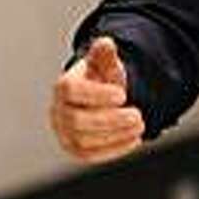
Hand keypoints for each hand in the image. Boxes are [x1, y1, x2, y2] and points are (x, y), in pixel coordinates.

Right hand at [49, 36, 145, 163]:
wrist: (98, 100)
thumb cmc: (101, 81)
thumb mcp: (106, 66)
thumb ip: (105, 56)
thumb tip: (106, 42)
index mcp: (64, 87)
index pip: (70, 91)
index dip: (96, 94)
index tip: (122, 94)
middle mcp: (58, 112)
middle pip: (76, 121)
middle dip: (110, 120)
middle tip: (138, 116)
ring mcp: (64, 133)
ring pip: (83, 141)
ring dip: (116, 135)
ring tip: (140, 126)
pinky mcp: (74, 149)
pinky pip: (90, 155)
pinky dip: (113, 149)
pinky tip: (133, 139)